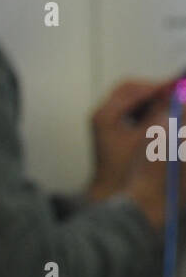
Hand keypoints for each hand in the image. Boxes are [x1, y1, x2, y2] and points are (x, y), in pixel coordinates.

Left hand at [87, 78, 174, 200]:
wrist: (109, 190)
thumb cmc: (126, 168)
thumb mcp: (146, 139)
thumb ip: (159, 116)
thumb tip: (176, 99)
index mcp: (105, 116)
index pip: (132, 91)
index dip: (154, 87)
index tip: (174, 87)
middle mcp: (101, 114)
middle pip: (128, 90)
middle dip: (151, 90)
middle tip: (172, 91)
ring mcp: (103, 120)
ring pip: (128, 98)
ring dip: (148, 98)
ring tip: (168, 102)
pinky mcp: (108, 127)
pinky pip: (128, 109)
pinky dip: (143, 108)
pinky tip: (157, 113)